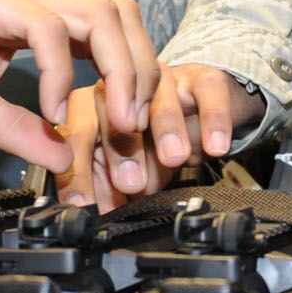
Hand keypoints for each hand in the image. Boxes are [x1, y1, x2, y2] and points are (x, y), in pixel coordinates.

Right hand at [0, 0, 158, 169]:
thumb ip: (22, 130)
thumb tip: (63, 158)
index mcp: (38, 14)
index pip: (115, 33)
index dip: (136, 81)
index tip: (133, 135)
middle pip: (123, 17)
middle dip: (144, 75)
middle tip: (138, 134)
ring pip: (100, 16)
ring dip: (120, 71)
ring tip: (114, 122)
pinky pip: (48, 30)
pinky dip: (62, 73)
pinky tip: (54, 111)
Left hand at [57, 63, 260, 210]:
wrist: (202, 114)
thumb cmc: (152, 144)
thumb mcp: (124, 170)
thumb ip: (108, 189)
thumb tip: (96, 215)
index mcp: (91, 105)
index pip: (76, 132)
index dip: (78, 169)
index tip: (84, 202)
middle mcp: (121, 84)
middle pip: (110, 103)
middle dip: (119, 146)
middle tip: (129, 183)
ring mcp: (161, 77)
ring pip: (158, 93)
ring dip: (165, 127)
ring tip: (172, 158)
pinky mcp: (200, 78)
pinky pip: (208, 91)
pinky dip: (213, 119)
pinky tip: (214, 146)